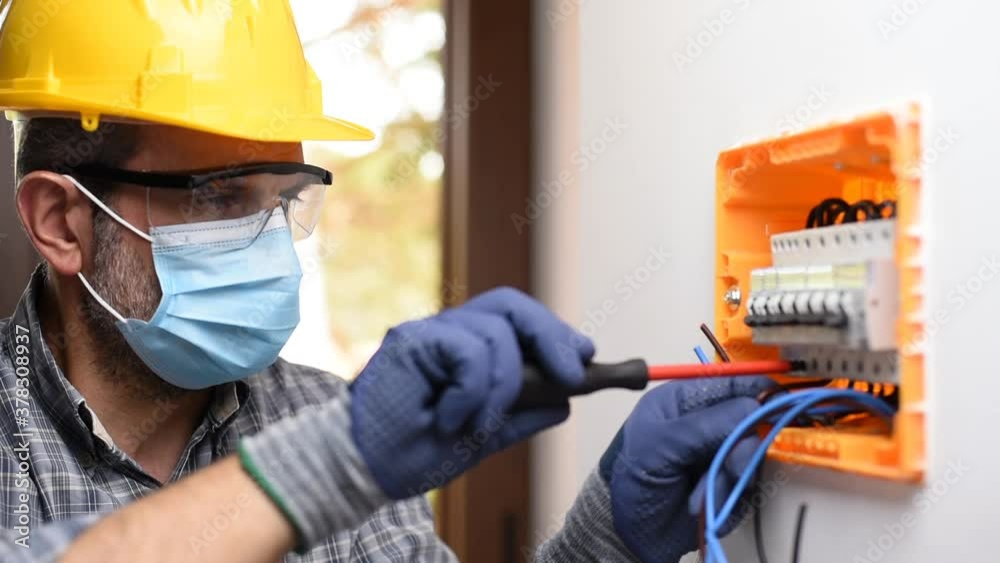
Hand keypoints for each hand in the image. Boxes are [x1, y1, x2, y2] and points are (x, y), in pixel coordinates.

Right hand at [350, 287, 594, 498]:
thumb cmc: (414, 452)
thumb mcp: (484, 438)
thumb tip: (564, 403)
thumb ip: (521, 416)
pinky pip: (468, 351)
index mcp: (465, 350)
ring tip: (480, 424)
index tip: (585, 355)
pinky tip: (453, 416)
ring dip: (502, 385)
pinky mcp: (411, 339)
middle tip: (574, 374)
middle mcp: (447, 333)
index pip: (516, 321)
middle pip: (511, 305)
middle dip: (550, 336)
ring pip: (494, 332)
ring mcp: (428, 332)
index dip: (553, 333)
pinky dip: (473, 390)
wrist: (361, 469)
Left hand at [599, 376, 773, 562]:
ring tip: (699, 496)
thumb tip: (751, 406)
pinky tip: (703, 505)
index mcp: (683, 400)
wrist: (632, 534)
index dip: (756, 390)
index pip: (729, 383)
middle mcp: (705, 423)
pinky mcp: (729, 480)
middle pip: (749, 421)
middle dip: (739, 448)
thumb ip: (706, 425)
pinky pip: (747, 483)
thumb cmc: (632, 480)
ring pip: (750, 455)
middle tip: (730, 467)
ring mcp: (719, 452)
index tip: (777, 404)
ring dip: (729, 478)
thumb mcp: (660, 445)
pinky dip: (728, 496)